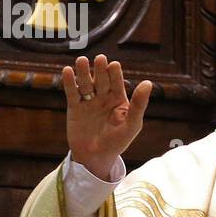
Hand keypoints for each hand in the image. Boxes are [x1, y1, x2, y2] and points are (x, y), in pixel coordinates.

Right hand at [63, 54, 152, 175]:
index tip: (114, 65)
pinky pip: (72, 93)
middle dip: (100, 70)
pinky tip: (67, 71)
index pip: (117, 83)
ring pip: (86, 84)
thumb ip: (138, 104)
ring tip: (82, 60)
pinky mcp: (74, 107)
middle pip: (101, 80)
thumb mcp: (132, 124)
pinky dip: (69, 83)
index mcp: (119, 99)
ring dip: (84, 72)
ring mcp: (88, 101)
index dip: (115, 74)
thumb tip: (148, 83)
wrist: (95, 158)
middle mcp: (103, 97)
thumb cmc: (118, 142)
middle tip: (99, 58)